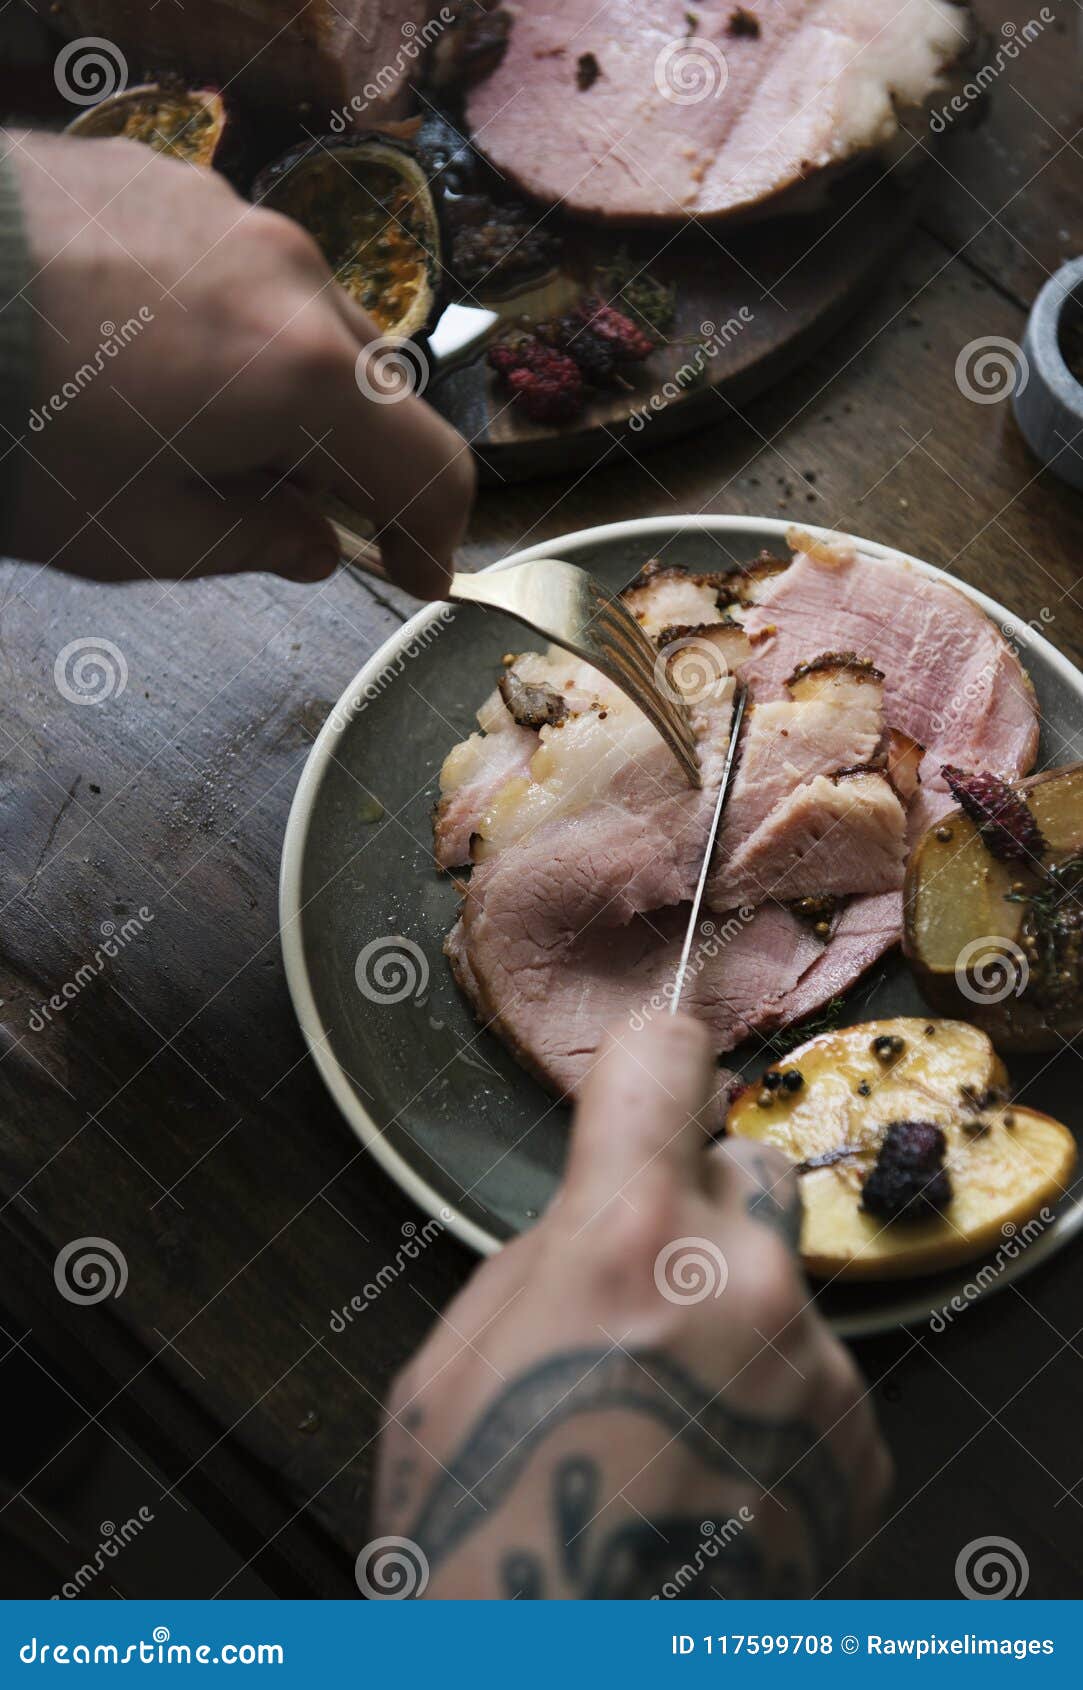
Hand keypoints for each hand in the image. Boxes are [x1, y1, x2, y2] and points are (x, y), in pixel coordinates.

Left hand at [3, 131, 473, 591]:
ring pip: (309, 319)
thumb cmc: (13, 433)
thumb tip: (311, 542)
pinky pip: (240, 266)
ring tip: (205, 429)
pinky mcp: (169, 178)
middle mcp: (290, 276)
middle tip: (295, 512)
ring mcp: (230, 214)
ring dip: (293, 387)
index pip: (431, 465)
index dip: (435, 533)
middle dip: (355, 461)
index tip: (414, 572)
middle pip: (377, 387)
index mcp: (302, 374)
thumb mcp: (140, 536)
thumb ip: (255, 542)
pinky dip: (234, 325)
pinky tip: (157, 356)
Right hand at [371, 1016, 890, 1599]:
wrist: (564, 1668)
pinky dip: (771, 1405)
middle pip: (743, 1171)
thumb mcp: (455, 1361)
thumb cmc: (481, 1531)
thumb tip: (605, 1206)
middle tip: (641, 1304)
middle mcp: (738, 1282)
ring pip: (777, 1284)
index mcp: (623, 1240)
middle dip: (695, 1212)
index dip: (655, 1059)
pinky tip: (711, 1473)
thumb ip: (549, 1254)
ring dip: (731, 1323)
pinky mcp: (860, 1447)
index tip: (658, 1068)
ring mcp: (813, 1369)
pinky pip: (814, 1377)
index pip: (668, 1060)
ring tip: (667, 1423)